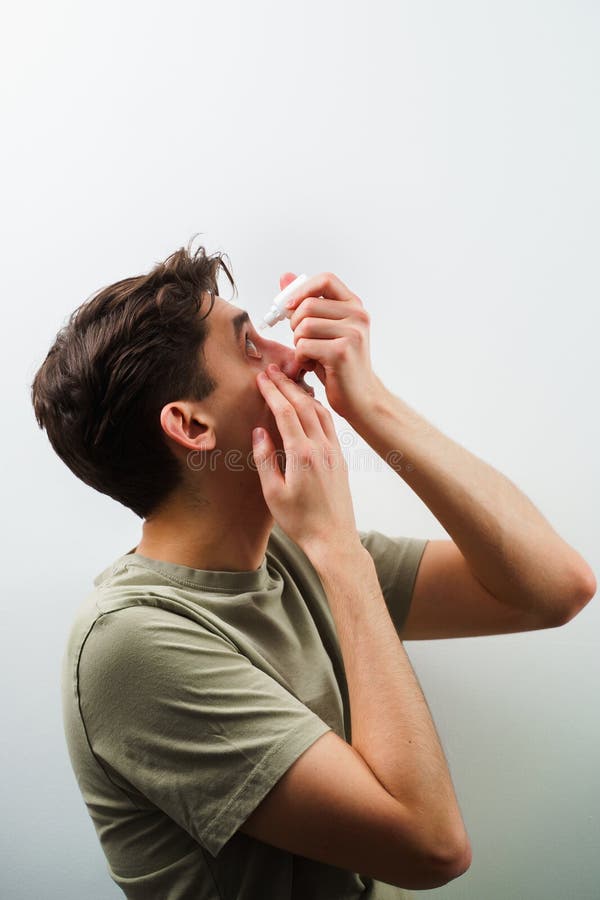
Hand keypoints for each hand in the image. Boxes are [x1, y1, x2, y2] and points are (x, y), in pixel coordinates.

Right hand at [252, 363, 361, 561]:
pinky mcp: (340, 459)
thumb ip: (265, 459)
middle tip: (272, 370)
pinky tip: (309, 406)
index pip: (286, 412)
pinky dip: (316, 408)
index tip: (261, 377)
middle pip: (304, 405)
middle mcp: (321, 448)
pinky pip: (328, 425)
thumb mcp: (273, 493)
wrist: (334, 539)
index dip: (273, 391)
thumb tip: (259, 431)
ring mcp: (334, 452)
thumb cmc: (300, 521)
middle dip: (287, 385)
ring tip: (289, 381)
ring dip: (303, 394)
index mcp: (302, 454)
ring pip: (320, 412)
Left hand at [279, 271, 381, 423]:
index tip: (289, 307)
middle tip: (302, 342)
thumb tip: (285, 276)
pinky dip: (300, 359)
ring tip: (310, 356)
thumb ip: (306, 303)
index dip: (302, 290)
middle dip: (295, 325)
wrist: (360, 398)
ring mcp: (352, 333)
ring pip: (303, 327)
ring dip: (298, 344)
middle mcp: (358, 316)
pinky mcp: (341, 352)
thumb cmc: (339, 364)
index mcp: (355, 306)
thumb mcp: (323, 329)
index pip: (325, 280)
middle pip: (307, 306)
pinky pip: (303, 346)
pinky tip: (312, 366)